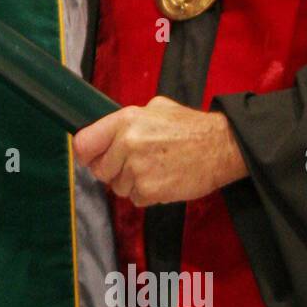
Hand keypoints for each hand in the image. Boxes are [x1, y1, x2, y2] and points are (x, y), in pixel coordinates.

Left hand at [72, 94, 248, 206]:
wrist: (223, 147)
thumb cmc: (191, 127)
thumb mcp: (156, 108)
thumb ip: (128, 120)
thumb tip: (106, 133)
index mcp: (126, 121)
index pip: (83, 144)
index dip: (86, 154)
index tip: (91, 158)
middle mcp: (127, 144)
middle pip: (99, 170)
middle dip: (113, 170)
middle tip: (134, 164)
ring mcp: (137, 169)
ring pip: (117, 187)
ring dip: (132, 183)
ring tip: (155, 169)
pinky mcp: (150, 190)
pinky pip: (135, 199)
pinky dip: (147, 194)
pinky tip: (164, 179)